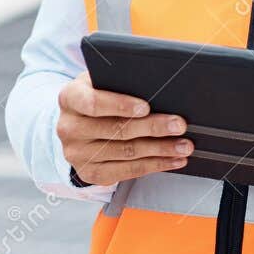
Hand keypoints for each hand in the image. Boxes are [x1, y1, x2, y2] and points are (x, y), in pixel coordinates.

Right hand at [57, 71, 191, 186]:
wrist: (77, 123)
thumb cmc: (97, 95)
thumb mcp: (100, 81)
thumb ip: (119, 80)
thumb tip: (157, 84)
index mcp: (70, 98)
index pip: (94, 103)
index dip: (120, 105)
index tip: (146, 107)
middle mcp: (69, 128)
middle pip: (116, 130)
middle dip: (153, 128)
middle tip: (179, 125)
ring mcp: (77, 154)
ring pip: (125, 153)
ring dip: (160, 150)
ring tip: (184, 145)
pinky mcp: (89, 173)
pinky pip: (126, 172)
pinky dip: (153, 166)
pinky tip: (172, 160)